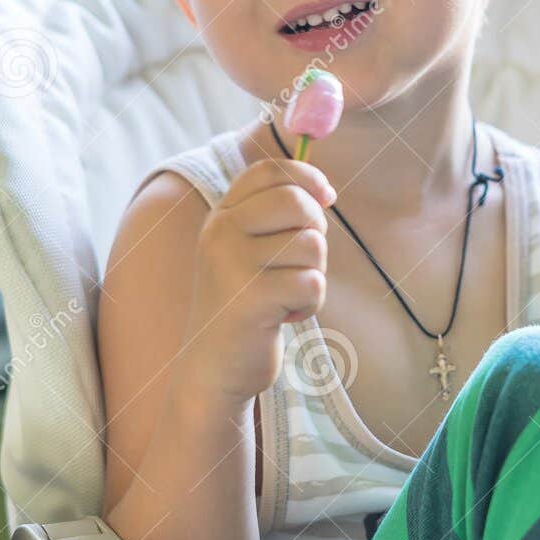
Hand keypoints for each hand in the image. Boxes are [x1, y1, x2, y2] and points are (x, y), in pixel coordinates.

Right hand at [184, 155, 336, 404]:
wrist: (213, 368)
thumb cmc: (243, 306)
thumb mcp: (247, 251)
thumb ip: (274, 217)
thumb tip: (324, 191)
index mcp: (221, 216)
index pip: (268, 170)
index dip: (306, 177)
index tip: (326, 198)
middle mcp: (222, 233)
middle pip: (297, 202)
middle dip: (317, 230)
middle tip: (302, 261)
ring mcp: (233, 264)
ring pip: (312, 245)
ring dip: (314, 273)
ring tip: (287, 295)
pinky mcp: (252, 298)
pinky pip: (312, 283)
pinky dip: (311, 302)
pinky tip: (285, 316)